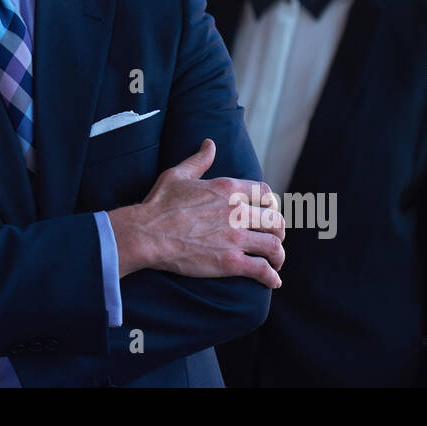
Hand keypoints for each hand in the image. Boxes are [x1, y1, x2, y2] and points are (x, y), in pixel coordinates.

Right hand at [107, 138, 285, 286]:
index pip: (266, 193)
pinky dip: (272, 277)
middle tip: (274, 238)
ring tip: (276, 262)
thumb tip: (210, 144)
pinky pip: (262, 270)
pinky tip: (273, 281)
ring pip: (274, 246)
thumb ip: (199, 160)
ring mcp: (236, 237)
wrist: (147, 234)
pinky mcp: (230, 262)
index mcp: (228, 189)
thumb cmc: (159, 204)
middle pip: (275, 220)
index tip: (268, 211)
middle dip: (279, 231)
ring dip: (279, 255)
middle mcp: (238, 212)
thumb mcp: (178, 174)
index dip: (271, 204)